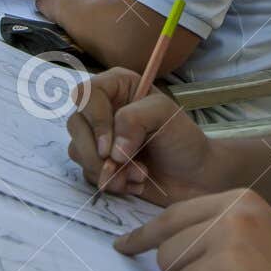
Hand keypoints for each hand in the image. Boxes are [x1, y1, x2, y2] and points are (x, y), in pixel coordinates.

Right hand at [66, 67, 218, 204]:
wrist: (195, 177)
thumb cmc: (184, 139)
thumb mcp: (165, 115)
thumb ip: (135, 119)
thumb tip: (111, 150)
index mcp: (118, 87)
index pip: (85, 94)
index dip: (95, 121)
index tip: (109, 146)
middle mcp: (104, 109)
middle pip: (76, 125)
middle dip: (98, 152)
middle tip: (127, 165)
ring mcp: (100, 138)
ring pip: (78, 151)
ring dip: (108, 170)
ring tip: (140, 174)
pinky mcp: (101, 164)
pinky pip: (88, 173)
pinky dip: (111, 182)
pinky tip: (135, 183)